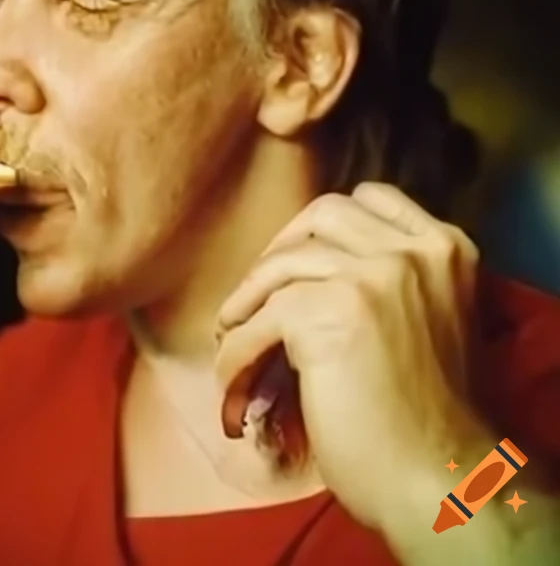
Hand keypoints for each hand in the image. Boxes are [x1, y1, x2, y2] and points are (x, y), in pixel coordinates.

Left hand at [213, 182, 483, 532]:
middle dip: (281, 250)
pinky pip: (256, 321)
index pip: (371, 197)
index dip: (323, 224)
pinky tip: (234, 384)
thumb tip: (305, 258)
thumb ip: (391, 275)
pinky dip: (236, 352)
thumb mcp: (428, 315)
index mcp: (444, 246)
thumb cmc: (428, 410)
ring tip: (233, 334)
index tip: (297, 254)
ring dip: (246, 303)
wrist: (443, 479)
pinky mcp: (326, 313)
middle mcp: (412, 251)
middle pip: (320, 215)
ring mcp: (370, 277)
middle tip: (258, 293)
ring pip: (280, 266)